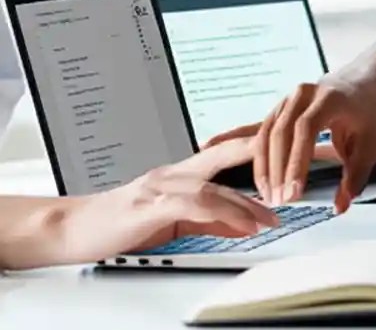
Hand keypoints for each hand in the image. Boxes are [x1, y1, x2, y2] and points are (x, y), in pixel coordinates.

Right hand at [64, 138, 278, 262]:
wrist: (72, 229)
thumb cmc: (122, 222)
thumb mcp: (176, 221)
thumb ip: (213, 220)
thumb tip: (248, 224)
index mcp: (183, 171)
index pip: (229, 150)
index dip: (263, 148)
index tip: (295, 150)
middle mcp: (176, 171)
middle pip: (229, 153)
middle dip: (268, 157)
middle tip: (301, 165)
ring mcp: (162, 185)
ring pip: (217, 183)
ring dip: (250, 200)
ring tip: (276, 215)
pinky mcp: (151, 205)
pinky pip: (197, 205)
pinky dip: (224, 213)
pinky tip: (245, 224)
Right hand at [205, 79, 375, 211]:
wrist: (356, 86)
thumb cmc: (363, 115)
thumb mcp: (369, 143)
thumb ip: (357, 175)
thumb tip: (341, 205)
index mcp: (329, 97)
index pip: (307, 128)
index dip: (298, 160)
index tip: (295, 190)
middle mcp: (303, 94)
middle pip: (281, 132)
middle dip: (278, 169)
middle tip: (278, 201)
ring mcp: (286, 100)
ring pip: (265, 133)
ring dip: (263, 166)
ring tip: (266, 194)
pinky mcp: (276, 109)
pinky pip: (255, 128)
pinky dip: (239, 144)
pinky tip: (210, 149)